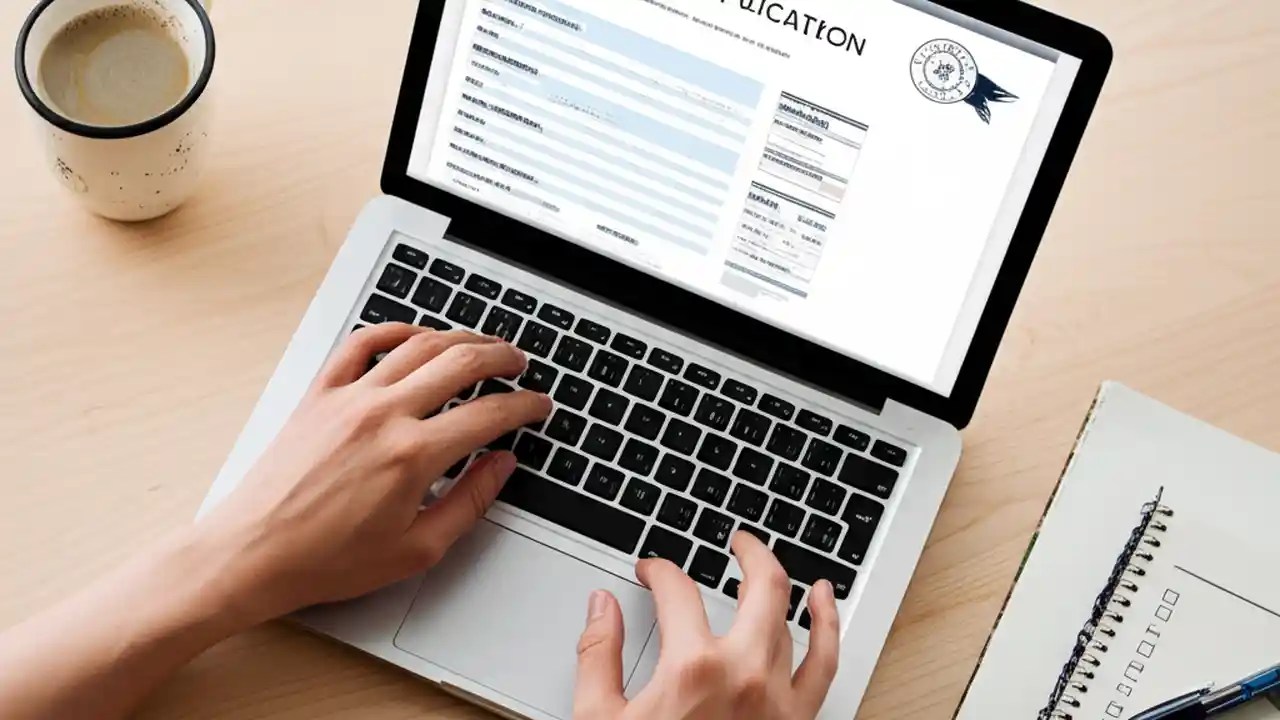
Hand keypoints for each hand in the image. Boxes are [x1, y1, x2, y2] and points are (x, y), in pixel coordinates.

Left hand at [196, 323, 551, 623]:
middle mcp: (384, 415)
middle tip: (519, 363)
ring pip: (418, 344)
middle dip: (502, 358)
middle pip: (461, 362)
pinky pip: (362, 343)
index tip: (538, 405)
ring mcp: (349, 397)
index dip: (525, 406)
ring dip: (459, 337)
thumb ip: (470, 502)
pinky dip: (394, 329)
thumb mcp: (417, 548)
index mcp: (413, 455)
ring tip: (481, 344)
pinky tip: (414, 334)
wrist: (253, 553)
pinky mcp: (320, 393)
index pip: (490, 414)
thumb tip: (501, 466)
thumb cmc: (327, 559)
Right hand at [573, 532, 840, 719]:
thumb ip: (598, 654)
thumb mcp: (597, 718)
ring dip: (784, 584)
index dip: (659, 569)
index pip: (678, 589)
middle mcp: (745, 673)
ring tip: (772, 565)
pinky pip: (826, 664)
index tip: (650, 571)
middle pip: (761, 584)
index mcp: (691, 667)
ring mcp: (779, 699)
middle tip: (734, 541)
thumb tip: (601, 606)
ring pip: (794, 619)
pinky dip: (830, 627)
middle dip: (747, 550)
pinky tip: (824, 603)